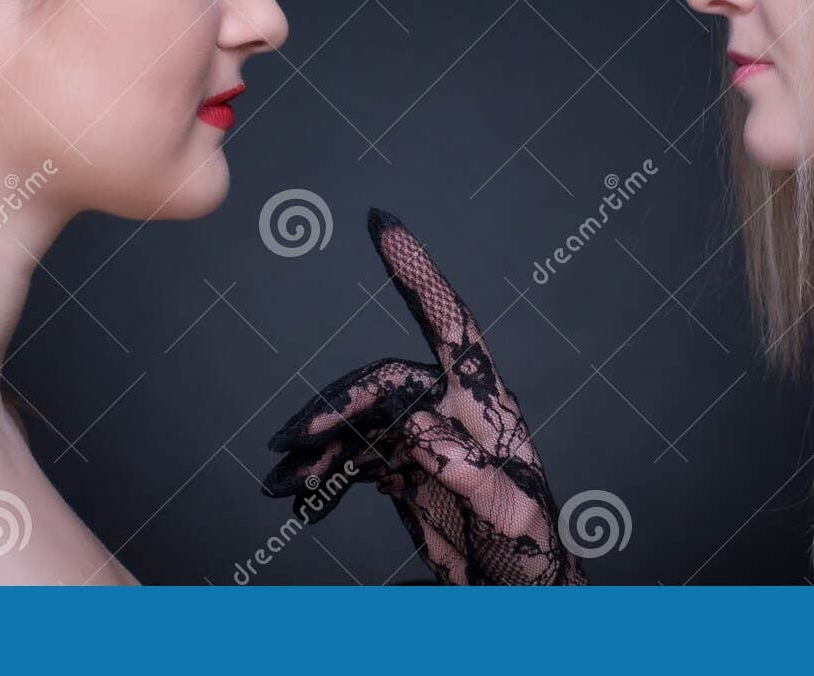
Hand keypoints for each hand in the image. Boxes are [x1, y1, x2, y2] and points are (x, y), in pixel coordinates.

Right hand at [261, 207, 586, 583]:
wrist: (519, 591)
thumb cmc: (532, 549)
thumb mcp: (511, 513)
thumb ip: (469, 468)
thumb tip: (416, 425)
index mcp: (483, 398)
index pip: (449, 319)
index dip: (416, 269)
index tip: (382, 222)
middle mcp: (450, 405)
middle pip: (380, 382)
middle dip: (332, 407)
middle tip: (291, 443)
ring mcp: (424, 435)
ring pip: (359, 422)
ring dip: (318, 447)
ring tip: (282, 482)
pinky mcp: (405, 467)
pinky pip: (354, 458)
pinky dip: (324, 473)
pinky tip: (301, 495)